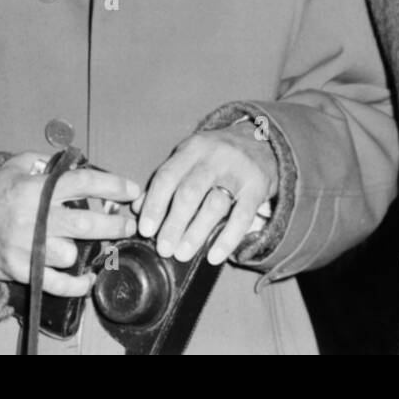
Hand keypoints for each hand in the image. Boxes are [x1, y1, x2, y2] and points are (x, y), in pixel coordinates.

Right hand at [0, 152, 139, 297]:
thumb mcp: (14, 165)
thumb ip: (43, 159)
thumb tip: (71, 158)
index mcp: (36, 189)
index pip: (83, 184)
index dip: (112, 186)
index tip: (131, 190)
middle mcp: (34, 219)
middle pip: (86, 224)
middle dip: (114, 224)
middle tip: (129, 224)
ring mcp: (27, 247)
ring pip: (71, 254)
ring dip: (88, 251)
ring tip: (98, 246)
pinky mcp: (20, 270)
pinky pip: (54, 282)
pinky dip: (75, 285)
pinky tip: (87, 279)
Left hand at [136, 125, 277, 266]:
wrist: (262, 141)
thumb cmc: (216, 156)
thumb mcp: (189, 158)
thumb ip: (165, 181)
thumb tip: (137, 208)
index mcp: (192, 148)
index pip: (168, 176)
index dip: (154, 205)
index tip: (145, 230)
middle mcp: (215, 157)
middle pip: (189, 192)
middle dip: (173, 223)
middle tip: (164, 248)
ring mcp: (238, 171)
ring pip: (214, 205)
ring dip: (196, 233)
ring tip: (183, 253)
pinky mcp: (258, 187)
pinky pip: (242, 217)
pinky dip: (227, 239)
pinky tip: (213, 256)